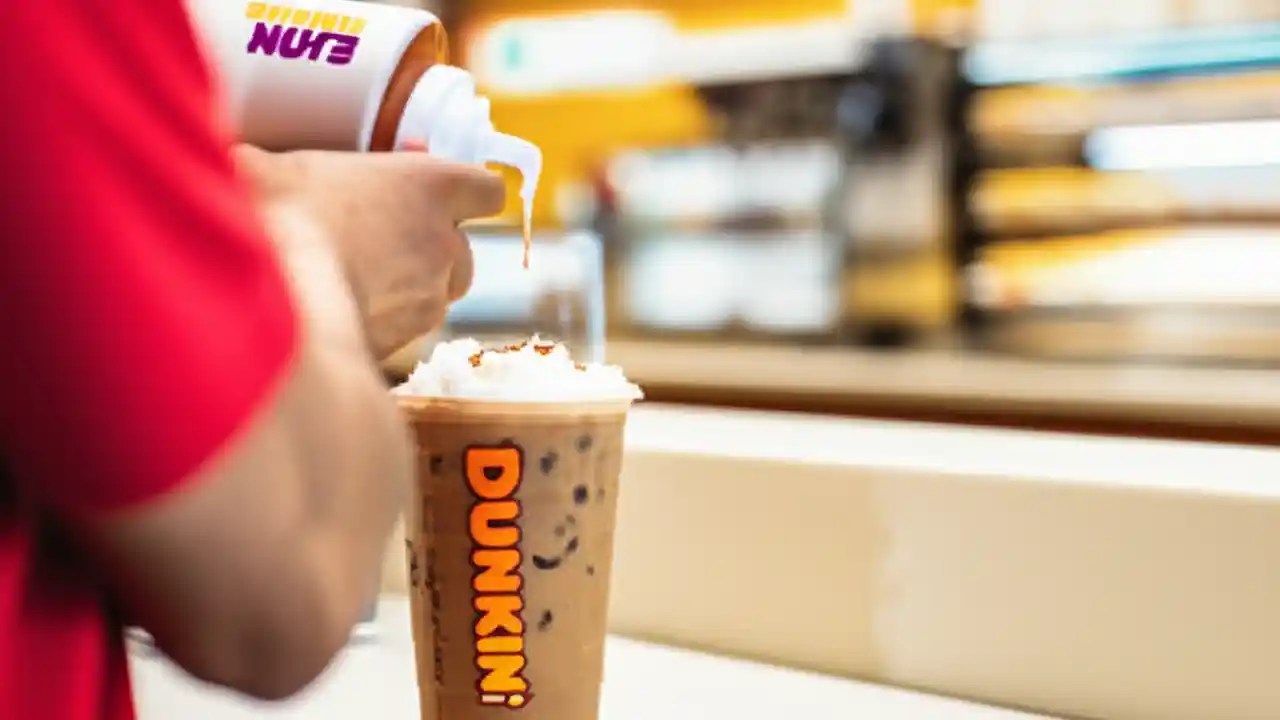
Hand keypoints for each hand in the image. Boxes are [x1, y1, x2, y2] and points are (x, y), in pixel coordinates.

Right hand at [237, 146, 505, 358]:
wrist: (272, 296)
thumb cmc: (277, 213)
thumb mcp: (273, 166)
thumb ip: (290, 166)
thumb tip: (245, 161)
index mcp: (429, 186)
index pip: (487, 191)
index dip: (470, 197)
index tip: (446, 200)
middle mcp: (443, 244)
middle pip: (463, 253)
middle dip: (432, 254)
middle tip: (380, 246)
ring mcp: (428, 300)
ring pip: (434, 299)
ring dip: (406, 294)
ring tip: (351, 282)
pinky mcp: (404, 344)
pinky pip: (401, 334)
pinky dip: (379, 326)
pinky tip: (335, 314)